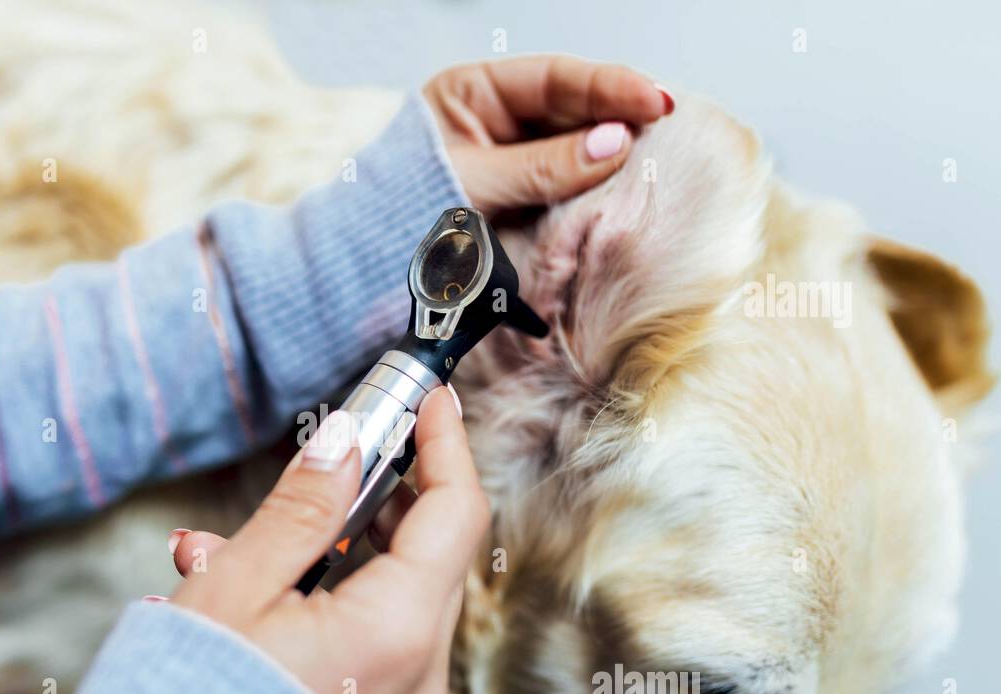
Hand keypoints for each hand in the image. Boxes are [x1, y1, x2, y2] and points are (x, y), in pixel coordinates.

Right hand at [163, 388, 485, 693]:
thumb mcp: (236, 586)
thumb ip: (302, 508)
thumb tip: (347, 442)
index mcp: (397, 633)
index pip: (456, 513)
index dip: (445, 446)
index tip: (429, 402)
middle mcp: (420, 680)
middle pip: (432, 558)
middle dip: (386, 499)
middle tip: (339, 461)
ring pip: (401, 603)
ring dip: (348, 555)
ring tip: (258, 540)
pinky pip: (380, 649)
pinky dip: (341, 608)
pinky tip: (269, 600)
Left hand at [423, 55, 674, 214]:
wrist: (365, 274)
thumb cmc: (401, 220)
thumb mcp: (473, 186)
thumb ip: (542, 166)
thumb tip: (616, 144)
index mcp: (471, 95)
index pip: (553, 79)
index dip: (608, 87)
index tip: (654, 101)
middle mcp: (494, 121)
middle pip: (570, 109)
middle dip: (619, 117)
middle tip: (670, 126)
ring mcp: (509, 160)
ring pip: (574, 149)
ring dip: (612, 156)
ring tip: (658, 155)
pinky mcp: (518, 201)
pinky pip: (565, 187)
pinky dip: (594, 190)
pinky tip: (623, 188)